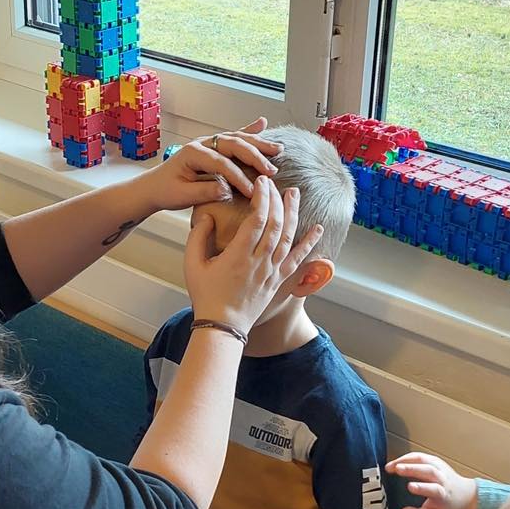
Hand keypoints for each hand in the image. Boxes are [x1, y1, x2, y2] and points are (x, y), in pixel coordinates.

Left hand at [131, 119, 283, 214]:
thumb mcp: (182, 196)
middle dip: (255, 157)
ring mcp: (208, 142)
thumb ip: (204, 191)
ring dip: (258, 143)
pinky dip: (248, 131)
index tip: (252, 191)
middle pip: (234, 145)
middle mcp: (202, 143)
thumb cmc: (166, 191)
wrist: (153, 187)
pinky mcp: (213, 147)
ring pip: (237, 139)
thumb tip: (227, 190)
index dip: (238, 178)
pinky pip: (233, 137)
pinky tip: (263, 124)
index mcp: (193, 153)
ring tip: (278, 149)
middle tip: (271, 171)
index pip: (222, 164)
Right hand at [185, 178, 322, 335]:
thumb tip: (207, 216)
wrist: (223, 327)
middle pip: (275, 223)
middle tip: (273, 182)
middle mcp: (259, 261)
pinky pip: (297, 259)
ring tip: (294, 193)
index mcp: (239, 255)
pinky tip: (318, 229)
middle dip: (276, 199)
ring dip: (293, 213)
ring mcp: (271, 271)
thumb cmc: (206, 296)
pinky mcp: (277, 280)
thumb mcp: (192, 265)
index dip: (262, 197)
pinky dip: (309, 243)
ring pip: (288, 236)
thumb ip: (198, 237)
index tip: (260, 181)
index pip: (257, 218)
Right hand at [385, 453, 478, 508]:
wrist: (464, 494)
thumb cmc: (447, 506)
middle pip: (428, 470)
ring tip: (391, 466)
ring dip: (406, 461)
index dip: (422, 487)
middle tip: (396, 469)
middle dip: (412, 468)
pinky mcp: (435, 460)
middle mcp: (442, 478)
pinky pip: (420, 456)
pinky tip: (396, 462)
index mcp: (443, 493)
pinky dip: (407, 458)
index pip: (434, 489)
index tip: (410, 487)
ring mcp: (439, 467)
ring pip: (423, 460)